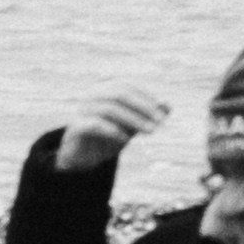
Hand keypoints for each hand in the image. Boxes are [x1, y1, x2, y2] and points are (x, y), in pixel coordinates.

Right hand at [51, 81, 173, 174]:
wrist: (82, 157)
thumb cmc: (109, 137)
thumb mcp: (132, 126)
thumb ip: (148, 115)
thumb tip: (168, 104)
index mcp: (104, 89)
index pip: (127, 86)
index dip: (146, 97)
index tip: (162, 111)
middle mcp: (92, 95)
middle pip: (119, 93)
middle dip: (142, 107)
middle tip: (160, 121)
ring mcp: (82, 109)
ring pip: (109, 108)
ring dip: (133, 120)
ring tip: (150, 131)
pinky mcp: (76, 127)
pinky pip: (95, 125)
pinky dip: (113, 131)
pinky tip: (125, 139)